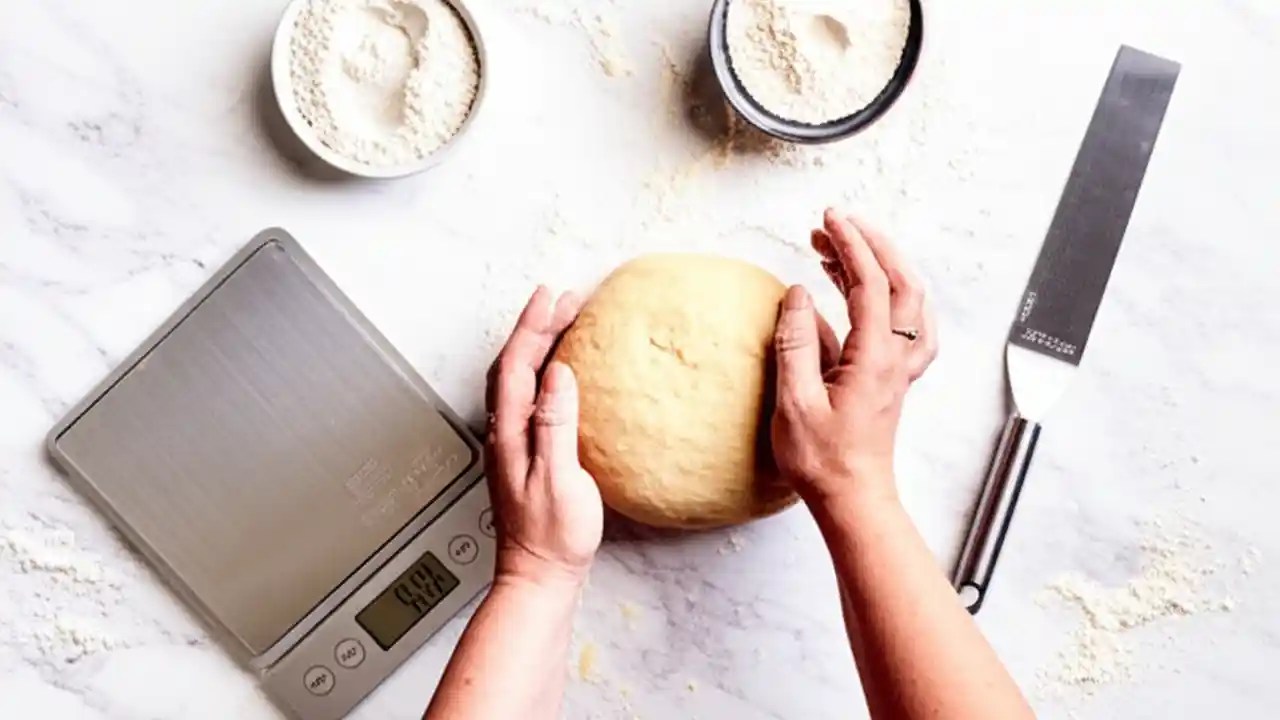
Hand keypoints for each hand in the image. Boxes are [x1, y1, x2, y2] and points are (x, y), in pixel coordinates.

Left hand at [485, 287, 602, 588]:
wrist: (539, 577)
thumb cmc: (551, 537)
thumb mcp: (560, 478)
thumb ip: (557, 423)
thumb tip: (559, 373)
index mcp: (511, 433)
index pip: (518, 365)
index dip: (534, 326)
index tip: (552, 297)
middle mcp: (505, 433)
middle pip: (513, 365)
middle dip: (535, 327)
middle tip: (563, 300)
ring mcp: (513, 443)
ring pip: (518, 379)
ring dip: (537, 346)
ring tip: (562, 323)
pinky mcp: (525, 454)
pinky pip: (529, 397)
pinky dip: (541, 372)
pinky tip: (560, 373)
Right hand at [771, 209, 937, 506]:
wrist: (852, 498)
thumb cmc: (822, 460)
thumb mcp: (795, 402)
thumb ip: (796, 344)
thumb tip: (798, 294)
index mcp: (875, 358)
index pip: (871, 284)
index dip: (850, 245)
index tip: (829, 219)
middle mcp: (896, 358)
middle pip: (900, 282)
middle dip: (869, 244)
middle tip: (834, 224)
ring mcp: (900, 368)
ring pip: (908, 301)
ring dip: (879, 266)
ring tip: (836, 250)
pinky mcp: (893, 378)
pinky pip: (909, 324)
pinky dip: (892, 296)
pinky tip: (868, 294)